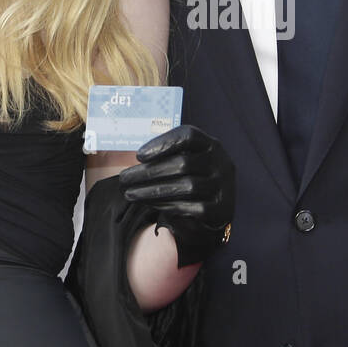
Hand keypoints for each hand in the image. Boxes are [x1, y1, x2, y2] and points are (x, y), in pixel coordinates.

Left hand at [117, 124, 234, 267]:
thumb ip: (168, 155)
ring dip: (153, 190)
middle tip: (125, 179)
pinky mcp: (220, 210)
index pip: (189, 136)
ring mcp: (223, 187)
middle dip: (149, 172)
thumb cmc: (193, 178)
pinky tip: (150, 204)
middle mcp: (221, 163)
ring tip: (131, 193)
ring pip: (186, 186)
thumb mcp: (187, 159)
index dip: (163, 143)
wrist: (216, 210)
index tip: (139, 156)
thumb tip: (139, 159)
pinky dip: (168, 205)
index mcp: (211, 145)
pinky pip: (191, 207)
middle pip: (183, 163)